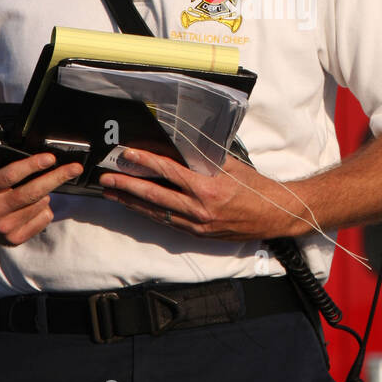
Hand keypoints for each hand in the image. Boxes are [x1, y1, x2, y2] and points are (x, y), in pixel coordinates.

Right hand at [0, 153, 83, 245]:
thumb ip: (3, 161)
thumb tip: (34, 151)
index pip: (11, 175)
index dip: (32, 165)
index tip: (51, 158)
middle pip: (32, 192)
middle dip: (57, 178)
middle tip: (74, 168)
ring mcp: (3, 227)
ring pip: (41, 205)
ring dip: (46, 194)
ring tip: (35, 191)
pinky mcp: (13, 239)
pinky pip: (43, 219)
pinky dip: (44, 209)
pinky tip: (33, 207)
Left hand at [98, 149, 311, 239]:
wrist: (275, 215)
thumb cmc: (256, 187)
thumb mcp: (231, 165)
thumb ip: (204, 159)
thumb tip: (180, 147)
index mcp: (208, 189)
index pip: (169, 172)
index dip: (146, 162)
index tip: (128, 154)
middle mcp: (200, 209)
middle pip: (155, 196)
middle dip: (127, 186)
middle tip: (107, 179)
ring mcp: (198, 224)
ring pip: (157, 212)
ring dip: (132, 203)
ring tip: (113, 193)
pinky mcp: (199, 234)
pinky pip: (169, 222)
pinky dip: (150, 213)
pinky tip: (137, 207)